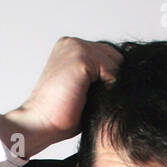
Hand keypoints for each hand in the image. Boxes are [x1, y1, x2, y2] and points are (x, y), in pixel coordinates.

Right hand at [1, 36, 122, 156]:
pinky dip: (110, 87)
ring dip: (113, 84)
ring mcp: (75, 48)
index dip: (113, 76)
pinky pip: (111, 69)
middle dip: (115, 78)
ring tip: (100, 101)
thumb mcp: (84, 91)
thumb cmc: (60, 114)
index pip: (107, 54)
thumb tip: (126, 80)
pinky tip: (98, 100)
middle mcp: (72, 43)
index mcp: (70, 48)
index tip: (110, 94)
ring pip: (114, 62)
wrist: (41, 123)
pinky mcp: (80, 58)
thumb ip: (99, 79)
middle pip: (113, 55)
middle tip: (106, 99)